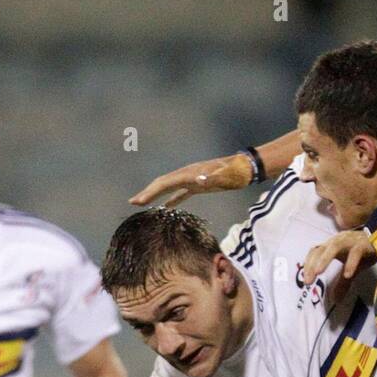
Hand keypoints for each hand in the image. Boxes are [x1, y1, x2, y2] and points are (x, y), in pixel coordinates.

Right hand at [129, 153, 254, 206]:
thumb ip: (213, 178)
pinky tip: (165, 208)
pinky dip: (171, 200)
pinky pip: (181, 193)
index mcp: (189, 174)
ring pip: (169, 188)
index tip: (138, 201)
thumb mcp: (224, 176)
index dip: (150, 192)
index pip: (165, 183)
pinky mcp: (199, 185)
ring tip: (142, 204)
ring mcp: (192, 179)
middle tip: (132, 203)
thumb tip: (199, 180)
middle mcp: (187, 175)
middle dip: (147, 193)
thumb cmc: (235, 173)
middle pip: (162, 184)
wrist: (244, 168)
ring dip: (155, 195)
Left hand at [302, 230, 376, 285]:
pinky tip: (347, 274)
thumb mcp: (351, 269)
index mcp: (332, 245)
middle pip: (321, 249)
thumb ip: (342, 283)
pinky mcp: (365, 243)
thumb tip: (335, 300)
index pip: (315, 252)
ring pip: (335, 246)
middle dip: (312, 264)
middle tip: (308, 280)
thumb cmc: (364, 252)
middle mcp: (339, 240)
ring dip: (325, 259)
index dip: (308, 265)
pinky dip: (351, 263)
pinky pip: (356, 252)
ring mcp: (351, 240)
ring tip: (318, 272)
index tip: (306, 280)